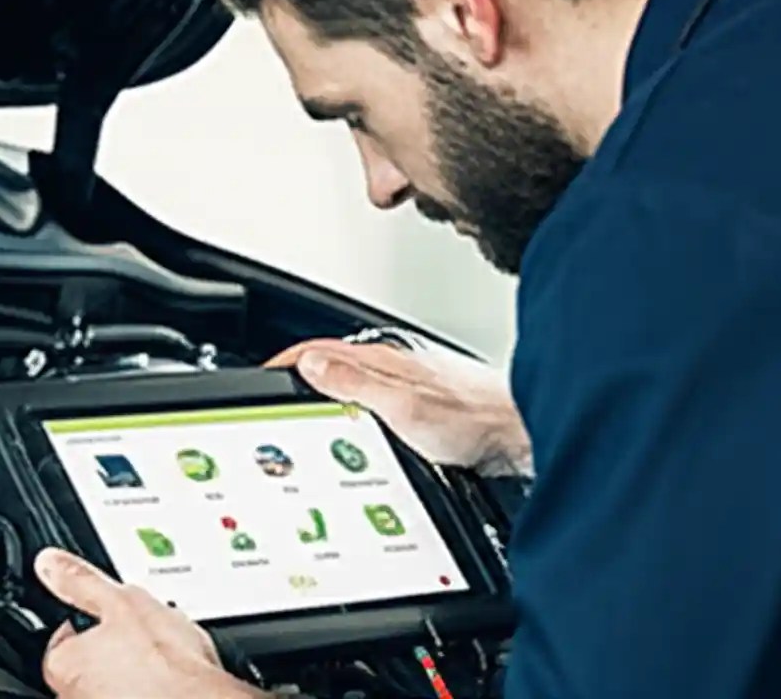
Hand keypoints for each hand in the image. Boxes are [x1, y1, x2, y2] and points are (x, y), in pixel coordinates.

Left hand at [36, 548, 266, 698]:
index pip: (62, 640)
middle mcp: (74, 695)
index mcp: (65, 664)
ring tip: (160, 660)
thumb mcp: (122, 602)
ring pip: (110, 683)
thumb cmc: (166, 663)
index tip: (110, 618)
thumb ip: (81, 581)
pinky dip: (145, 690)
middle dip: (109, 650)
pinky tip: (168, 682)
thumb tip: (49, 563)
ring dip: (128, 671)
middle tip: (140, 638)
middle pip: (86, 664)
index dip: (89, 624)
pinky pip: (133, 695)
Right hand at [265, 337, 531, 476]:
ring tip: (305, 404)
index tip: (264, 373)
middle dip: (299, 373)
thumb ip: (354, 384)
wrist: (516, 430)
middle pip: (332, 363)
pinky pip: (373, 399)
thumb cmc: (469, 417)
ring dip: (326, 389)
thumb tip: (311, 366)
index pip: (318, 351)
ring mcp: (406, 384)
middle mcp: (392, 367)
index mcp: (380, 362)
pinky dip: (353, 408)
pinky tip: (356, 425)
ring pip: (353, 381)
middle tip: (275, 391)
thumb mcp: (400, 407)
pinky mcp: (421, 404)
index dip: (286, 361)